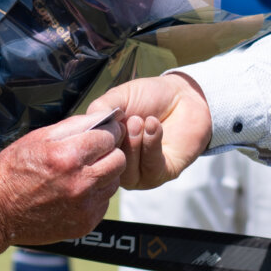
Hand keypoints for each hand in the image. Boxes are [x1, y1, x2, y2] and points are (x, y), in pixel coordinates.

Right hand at [0, 113, 124, 247]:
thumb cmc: (13, 172)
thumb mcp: (37, 138)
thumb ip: (73, 126)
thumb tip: (102, 117)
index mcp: (68, 156)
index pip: (109, 137)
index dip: (107, 132)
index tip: (103, 132)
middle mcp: (80, 183)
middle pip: (119, 160)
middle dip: (110, 152)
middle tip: (95, 152)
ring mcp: (84, 206)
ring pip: (114, 182)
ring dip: (103, 174)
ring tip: (81, 173)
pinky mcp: (85, 223)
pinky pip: (104, 202)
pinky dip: (96, 195)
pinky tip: (76, 191)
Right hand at [87, 75, 210, 189]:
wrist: (184, 96)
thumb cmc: (149, 97)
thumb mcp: (119, 97)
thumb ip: (101, 108)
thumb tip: (86, 122)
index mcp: (105, 147)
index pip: (90, 154)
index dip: (94, 140)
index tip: (104, 120)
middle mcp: (119, 164)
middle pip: (107, 168)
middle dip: (117, 143)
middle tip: (128, 120)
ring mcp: (139, 173)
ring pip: (128, 172)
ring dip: (134, 145)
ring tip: (141, 121)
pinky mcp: (161, 174)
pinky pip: (151, 168)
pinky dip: (151, 144)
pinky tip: (153, 125)